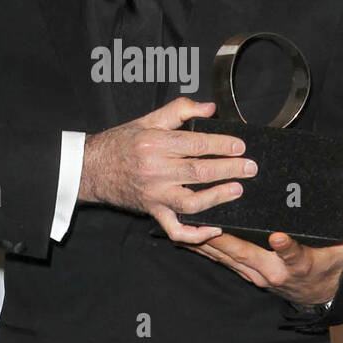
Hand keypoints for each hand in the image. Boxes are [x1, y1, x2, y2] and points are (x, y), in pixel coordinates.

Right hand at [79, 98, 255, 244]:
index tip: (240, 146)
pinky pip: (175, 229)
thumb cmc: (122, 143)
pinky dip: (196, 233)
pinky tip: (214, 228)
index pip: (195, 144)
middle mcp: (155, 171)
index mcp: (155, 144)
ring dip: (217, 197)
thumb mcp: (148, 119)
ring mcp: (154, 194)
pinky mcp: (153, 211)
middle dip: (228, 170)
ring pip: (191, 202)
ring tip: (237, 189)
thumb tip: (209, 108)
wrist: (92, 168)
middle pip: (198, 173)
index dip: (221, 146)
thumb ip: (180, 110)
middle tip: (250, 167)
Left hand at [188, 217, 342, 305]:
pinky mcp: (246, 272)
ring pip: (229, 258)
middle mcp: (274, 271)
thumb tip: (342, 193)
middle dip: (226, 240)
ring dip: (208, 244)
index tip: (278, 237)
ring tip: (189, 227)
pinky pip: (223, 260)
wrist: (319, 295)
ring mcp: (257, 274)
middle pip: (247, 255)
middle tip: (209, 224)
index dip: (286, 247)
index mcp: (300, 264)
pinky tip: (189, 236)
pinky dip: (206, 249)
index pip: (294, 255)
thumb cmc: (331, 266)